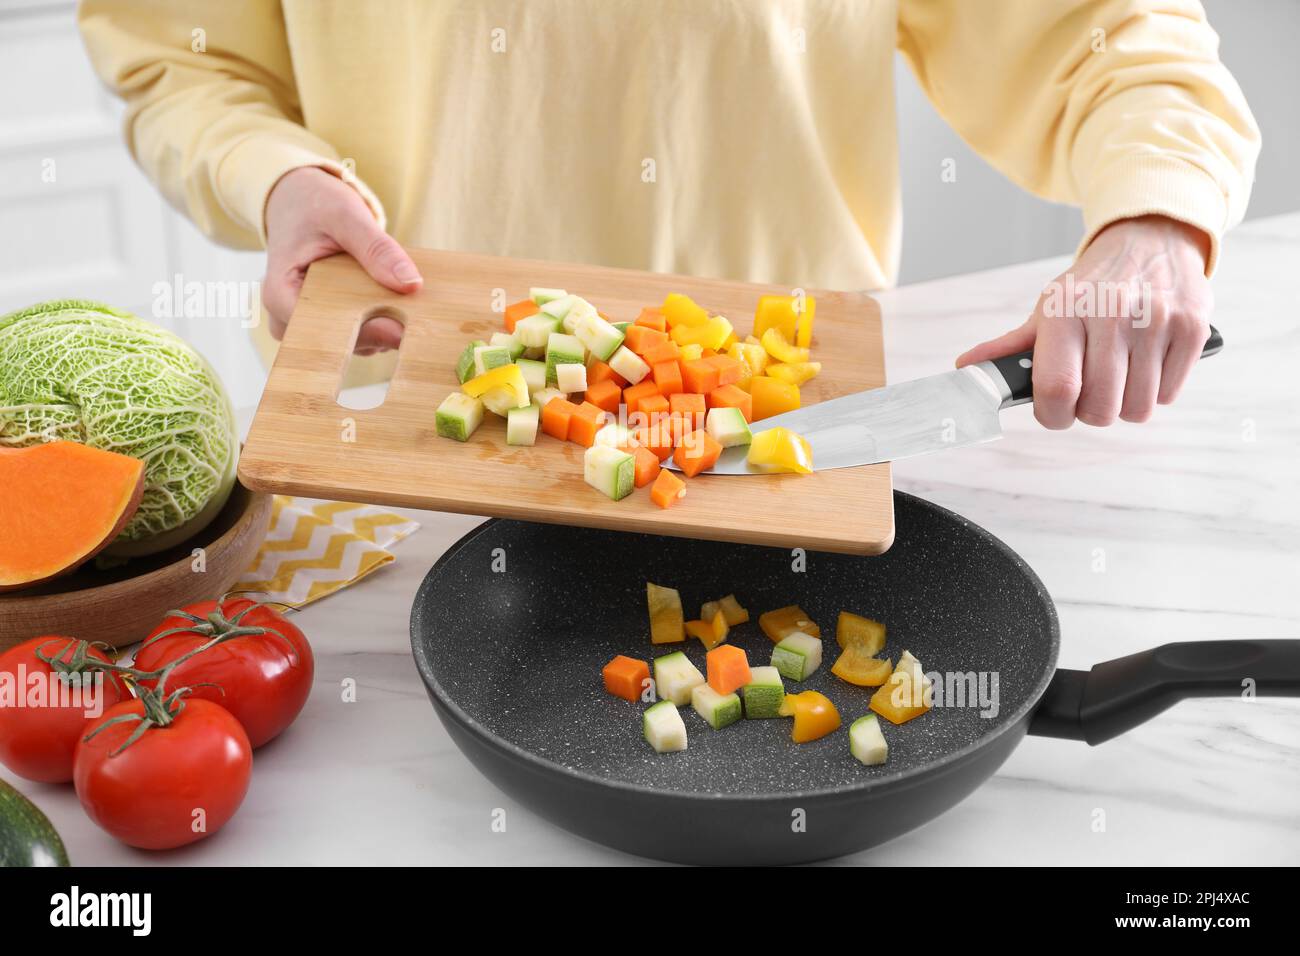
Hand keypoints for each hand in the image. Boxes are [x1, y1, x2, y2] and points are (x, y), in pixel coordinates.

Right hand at [263, 167, 421, 354]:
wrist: (301, 201)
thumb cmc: (314, 204)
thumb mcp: (345, 216)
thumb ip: (376, 248)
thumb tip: (411, 284)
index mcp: (281, 293)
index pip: (322, 328)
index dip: (363, 332)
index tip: (401, 329)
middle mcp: (289, 317)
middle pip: (339, 342)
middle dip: (378, 331)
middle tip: (415, 322)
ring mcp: (311, 321)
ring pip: (353, 342)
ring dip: (383, 328)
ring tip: (410, 309)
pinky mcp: (331, 320)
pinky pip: (360, 332)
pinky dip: (382, 321)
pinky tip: (401, 306)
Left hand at [956, 215, 1213, 427]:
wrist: (1151, 240)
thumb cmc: (1093, 286)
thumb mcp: (1049, 308)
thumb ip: (1010, 346)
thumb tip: (966, 369)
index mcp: (1066, 312)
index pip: (1057, 389)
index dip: (1054, 415)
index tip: (1055, 412)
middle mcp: (1112, 314)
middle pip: (1100, 409)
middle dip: (1091, 411)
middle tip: (1090, 390)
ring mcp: (1157, 320)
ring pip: (1138, 408)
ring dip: (1125, 404)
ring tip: (1119, 375)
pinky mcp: (1192, 328)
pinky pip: (1169, 394)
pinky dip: (1156, 389)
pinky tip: (1146, 363)